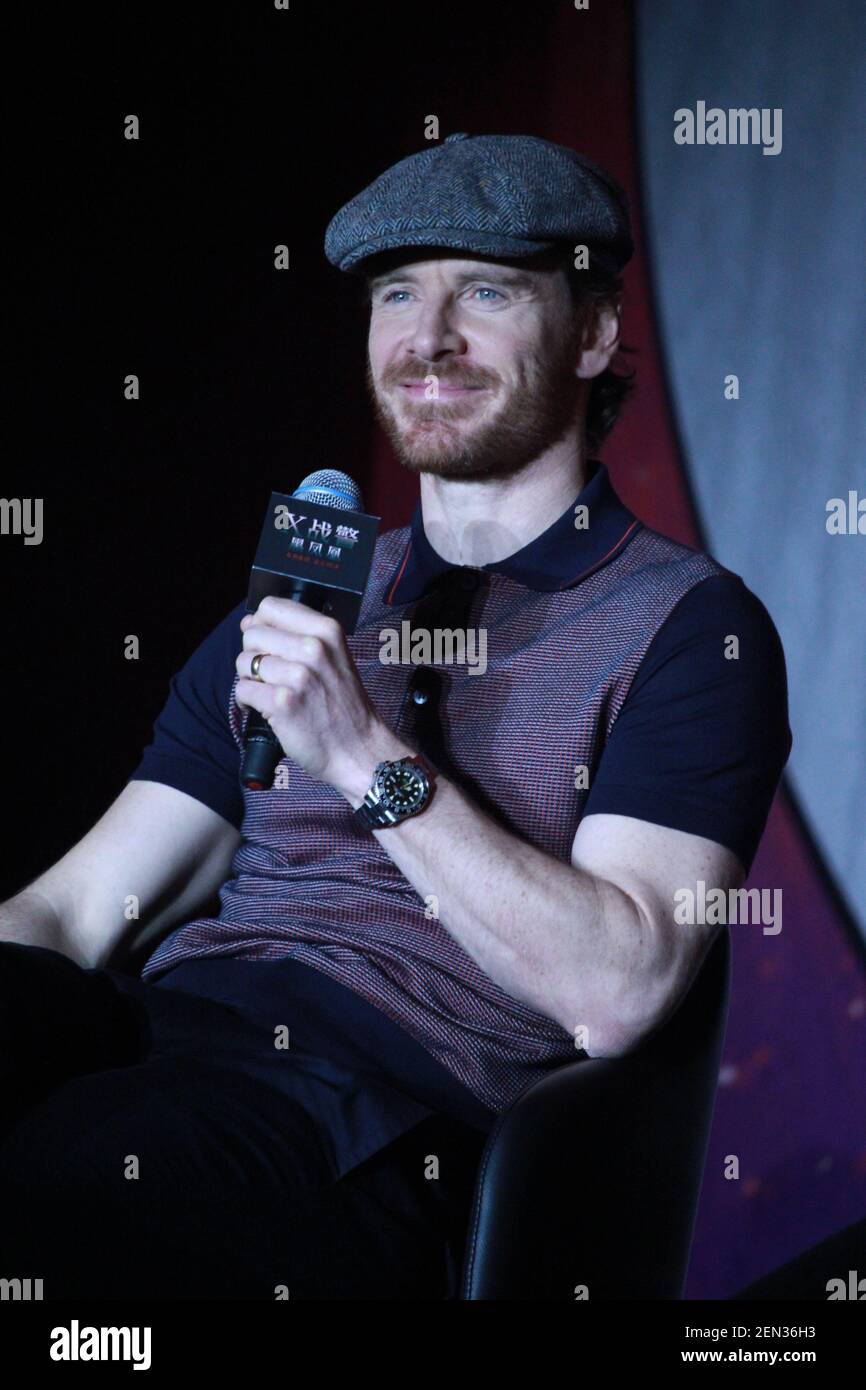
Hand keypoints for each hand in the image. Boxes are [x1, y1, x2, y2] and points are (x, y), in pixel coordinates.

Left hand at [235, 597, 408, 800]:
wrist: (360, 749)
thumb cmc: (344, 705)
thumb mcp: (333, 657)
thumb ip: (294, 635)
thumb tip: (248, 622)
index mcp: (326, 630)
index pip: (270, 607)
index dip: (262, 625)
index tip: (269, 645)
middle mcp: (314, 648)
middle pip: (252, 634)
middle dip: (254, 655)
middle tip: (273, 676)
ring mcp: (298, 675)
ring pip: (244, 662)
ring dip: (251, 680)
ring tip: (272, 693)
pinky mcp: (283, 703)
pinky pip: (243, 690)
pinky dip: (248, 703)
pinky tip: (266, 709)